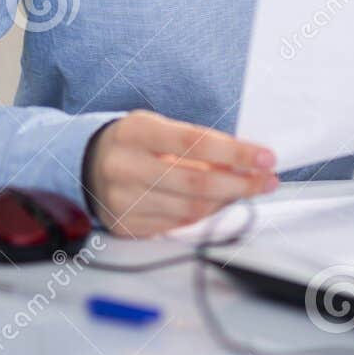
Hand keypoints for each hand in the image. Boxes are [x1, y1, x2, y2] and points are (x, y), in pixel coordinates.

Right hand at [84, 110, 277, 238]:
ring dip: (226, 201)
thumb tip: (244, 164)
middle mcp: (125, 167)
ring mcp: (123, 200)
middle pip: (196, 183)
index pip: (195, 142)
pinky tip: (216, 203)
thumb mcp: (159, 128)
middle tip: (267, 180)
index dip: (236, 152)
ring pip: (191, 210)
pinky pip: (178, 225)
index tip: (266, 157)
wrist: (86, 165)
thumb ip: (197, 144)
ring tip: (245, 189)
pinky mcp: (126, 225)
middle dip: (241, 184)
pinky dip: (204, 215)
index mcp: (135, 133)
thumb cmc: (135, 143)